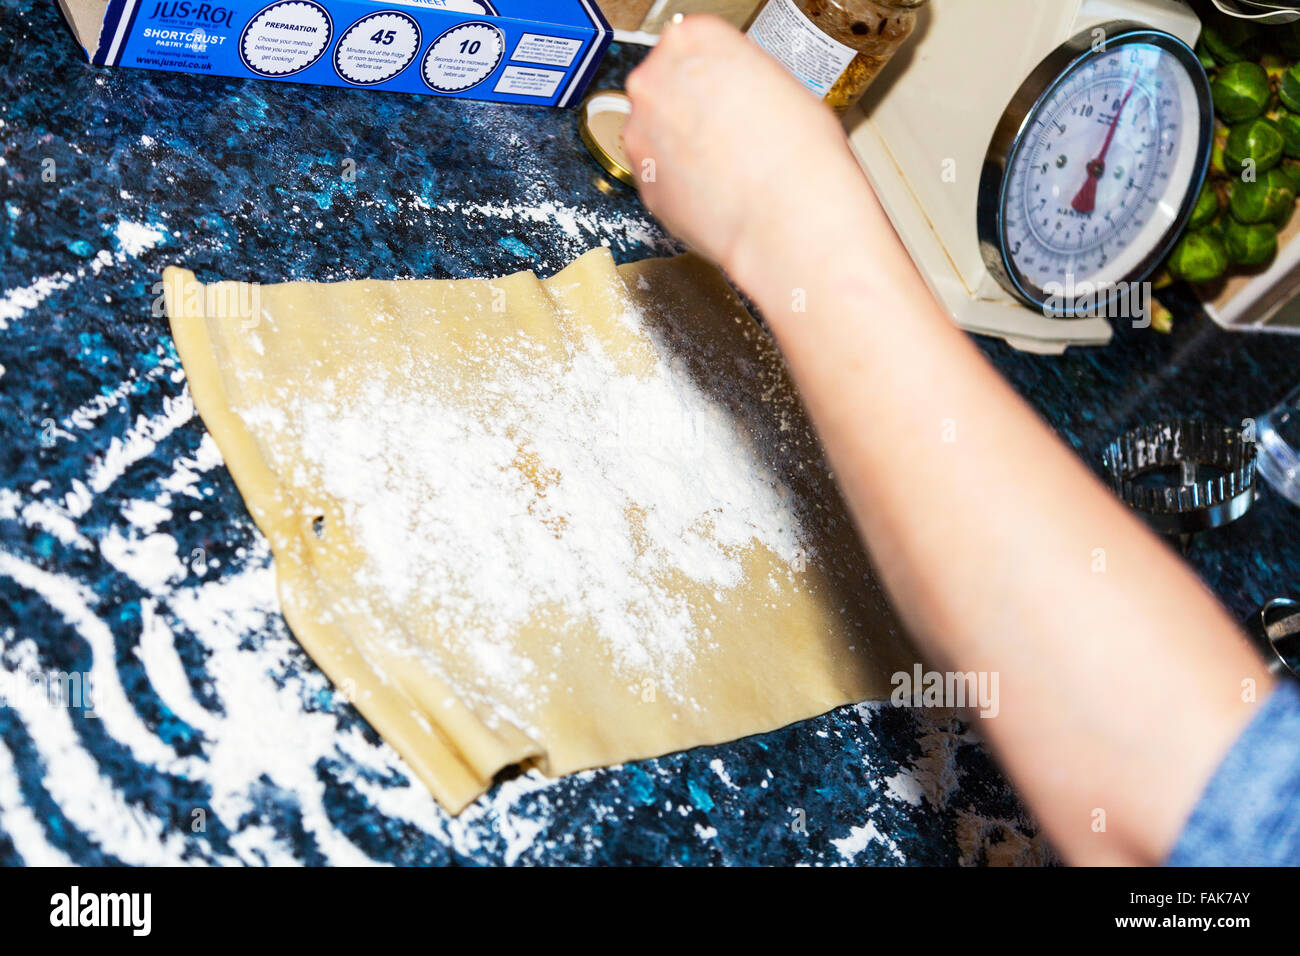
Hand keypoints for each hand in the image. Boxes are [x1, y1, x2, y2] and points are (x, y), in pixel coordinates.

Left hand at [623, 15, 866, 278]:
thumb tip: (734, 93)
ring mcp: (640, 131)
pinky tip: (714, 190)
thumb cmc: (798, 154)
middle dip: (691, 107)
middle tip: (729, 130)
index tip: (727, 90)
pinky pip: (657, 173)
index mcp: (692, 39)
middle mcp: (655, 79)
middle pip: (666, 84)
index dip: (714, 73)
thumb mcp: (780, 84)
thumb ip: (739, 78)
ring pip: (656, 130)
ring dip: (681, 144)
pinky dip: (678, 181)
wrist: (788, 217)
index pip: (691, 43)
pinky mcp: (640, 179)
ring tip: (725, 165)